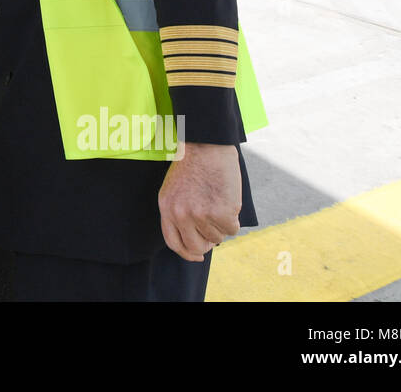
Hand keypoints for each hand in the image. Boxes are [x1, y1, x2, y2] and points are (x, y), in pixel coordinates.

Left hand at [158, 142, 241, 261]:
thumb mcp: (175, 188)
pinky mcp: (220, 212)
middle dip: (207, 243)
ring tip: (219, 200)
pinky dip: (234, 218)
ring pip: (217, 237)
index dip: (187, 253)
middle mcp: (181, 214)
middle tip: (215, 230)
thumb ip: (180, 211)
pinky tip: (228, 199)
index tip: (197, 256)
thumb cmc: (194, 162)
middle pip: (195, 247)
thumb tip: (198, 237)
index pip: (174, 242)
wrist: (207, 144)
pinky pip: (232, 229)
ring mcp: (200, 215)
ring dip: (222, 224)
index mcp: (167, 207)